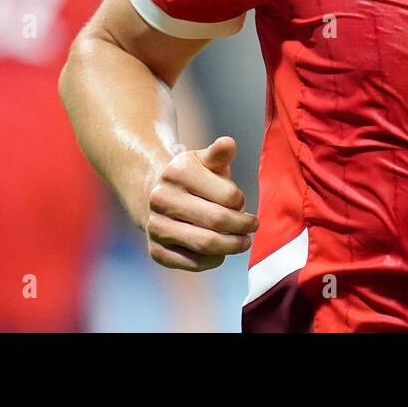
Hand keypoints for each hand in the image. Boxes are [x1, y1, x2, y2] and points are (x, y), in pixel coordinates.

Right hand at [144, 136, 257, 271]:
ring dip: (232, 246)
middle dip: (242, 226)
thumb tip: (228, 143)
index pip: (227, 195)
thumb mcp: (204, 160)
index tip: (243, 203)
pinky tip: (222, 253)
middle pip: (217, 220)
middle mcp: (161, 199)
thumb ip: (219, 154)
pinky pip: (192, 263)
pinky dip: (212, 260)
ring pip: (206, 244)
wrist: (154, 195)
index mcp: (177, 172)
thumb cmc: (191, 177)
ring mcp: (156, 226)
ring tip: (244, 242)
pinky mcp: (156, 251)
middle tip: (253, 227)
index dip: (241, 202)